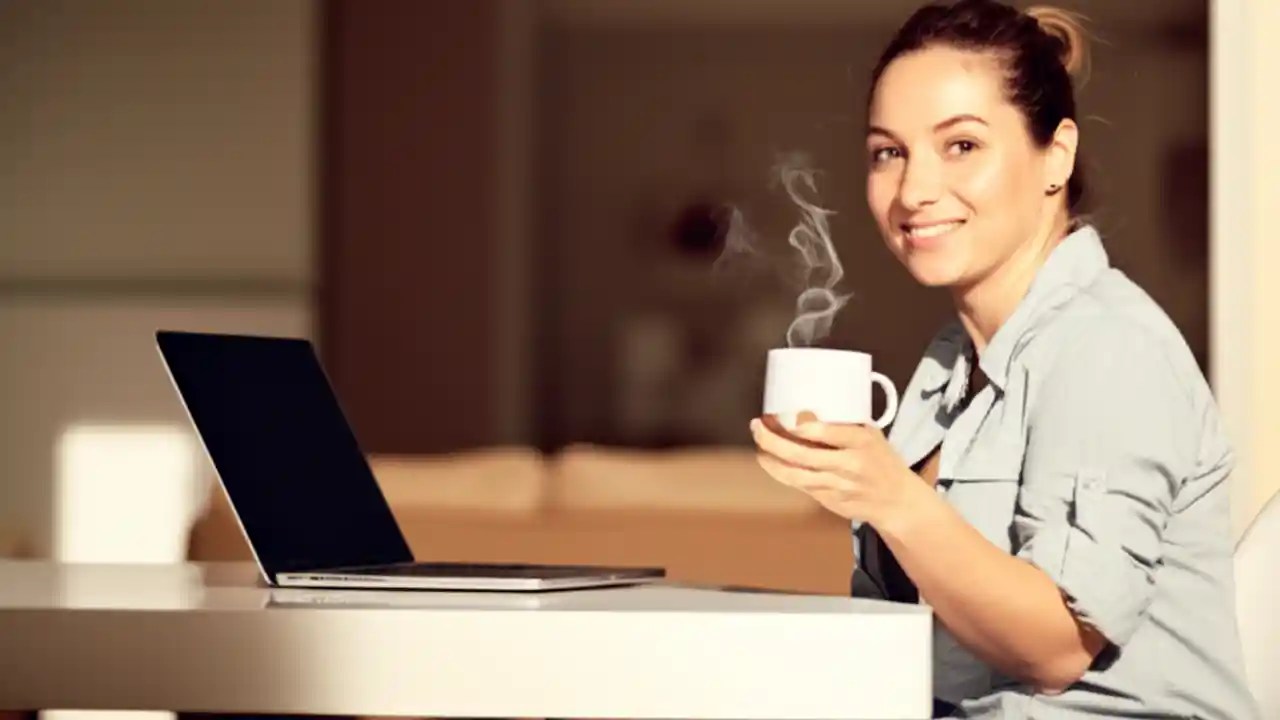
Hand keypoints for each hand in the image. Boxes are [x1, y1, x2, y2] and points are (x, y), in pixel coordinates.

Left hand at [749, 413, 926, 528]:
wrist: (896, 500)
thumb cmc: (881, 459)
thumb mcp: (871, 434)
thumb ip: (843, 424)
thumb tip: (802, 409)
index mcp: (862, 442)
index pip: (827, 433)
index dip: (801, 428)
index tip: (782, 418)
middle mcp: (849, 465)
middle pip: (802, 455)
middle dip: (772, 441)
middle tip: (757, 427)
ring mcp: (838, 486)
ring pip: (795, 475)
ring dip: (771, 460)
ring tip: (759, 446)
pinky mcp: (830, 502)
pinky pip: (800, 486)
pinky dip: (783, 473)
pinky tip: (772, 462)